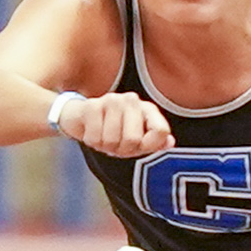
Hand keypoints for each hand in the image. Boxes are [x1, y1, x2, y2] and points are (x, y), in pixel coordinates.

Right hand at [58, 92, 174, 156]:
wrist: (79, 118)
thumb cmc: (113, 131)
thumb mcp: (136, 142)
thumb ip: (155, 143)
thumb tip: (170, 142)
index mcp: (148, 109)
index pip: (161, 132)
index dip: (149, 146)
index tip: (139, 146)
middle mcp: (132, 101)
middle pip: (134, 140)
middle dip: (122, 150)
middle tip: (115, 143)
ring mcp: (112, 100)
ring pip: (113, 140)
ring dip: (105, 146)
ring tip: (103, 137)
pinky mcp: (91, 105)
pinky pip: (95, 138)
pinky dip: (92, 142)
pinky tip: (92, 132)